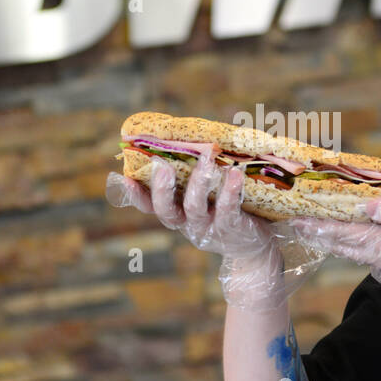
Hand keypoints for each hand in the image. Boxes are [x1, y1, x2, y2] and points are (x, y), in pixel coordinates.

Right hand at [106, 149, 275, 261]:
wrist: (254, 245)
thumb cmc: (226, 209)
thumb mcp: (207, 196)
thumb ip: (195, 174)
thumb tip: (192, 136)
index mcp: (177, 212)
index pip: (149, 206)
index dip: (135, 195)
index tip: (125, 177)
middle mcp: (187, 223)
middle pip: (167, 210)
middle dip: (162, 188)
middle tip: (161, 165)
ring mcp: (208, 228)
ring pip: (195, 207)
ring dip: (199, 182)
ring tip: (207, 159)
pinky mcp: (231, 229)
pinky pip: (228, 211)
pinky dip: (229, 191)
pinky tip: (234, 174)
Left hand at [285, 197, 380, 311]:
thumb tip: (365, 206)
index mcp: (378, 243)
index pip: (340, 232)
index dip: (317, 226)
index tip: (295, 221)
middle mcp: (376, 255)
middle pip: (340, 243)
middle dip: (318, 233)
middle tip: (296, 225)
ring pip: (351, 249)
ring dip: (333, 239)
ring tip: (317, 230)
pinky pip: (365, 252)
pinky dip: (351, 244)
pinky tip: (353, 240)